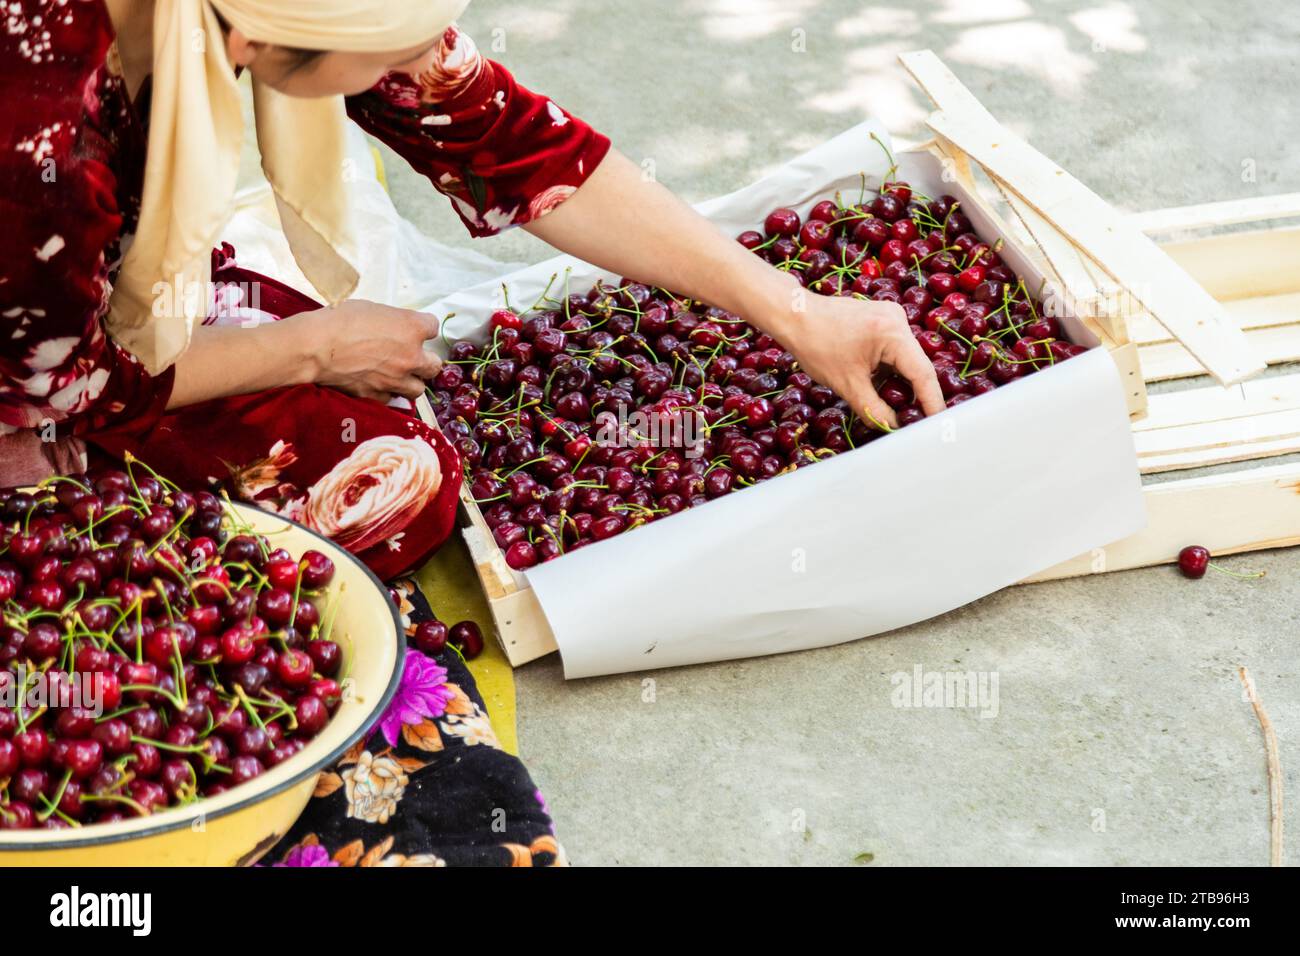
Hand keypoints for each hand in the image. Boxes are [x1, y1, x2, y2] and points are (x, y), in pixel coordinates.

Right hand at [295, 300, 441, 402]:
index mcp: (412, 328)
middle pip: (435, 365)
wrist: (316, 347)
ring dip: (411, 382)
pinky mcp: (378, 395)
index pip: (434, 327)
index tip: (415, 329)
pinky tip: (378, 385)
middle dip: (425, 361)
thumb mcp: (371, 309)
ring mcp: (396, 379)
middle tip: (412, 357)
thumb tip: (395, 328)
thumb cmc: (339, 320)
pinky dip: (386, 393)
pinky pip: (391, 399)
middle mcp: (411, 356)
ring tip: (398, 376)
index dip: (423, 328)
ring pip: (418, 389)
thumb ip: (392, 321)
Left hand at [762, 287, 944, 429]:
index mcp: (893, 333)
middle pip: (918, 365)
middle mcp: (898, 319)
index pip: (922, 373)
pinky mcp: (883, 319)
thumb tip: (895, 427)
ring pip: (907, 358)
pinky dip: (891, 370)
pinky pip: (896, 349)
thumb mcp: (847, 385)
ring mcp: (892, 316)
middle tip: (918, 421)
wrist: (795, 316)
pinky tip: (881, 387)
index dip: (932, 402)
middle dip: (917, 394)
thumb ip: (875, 409)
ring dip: (902, 383)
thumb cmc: (816, 345)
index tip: (940, 424)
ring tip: (897, 408)